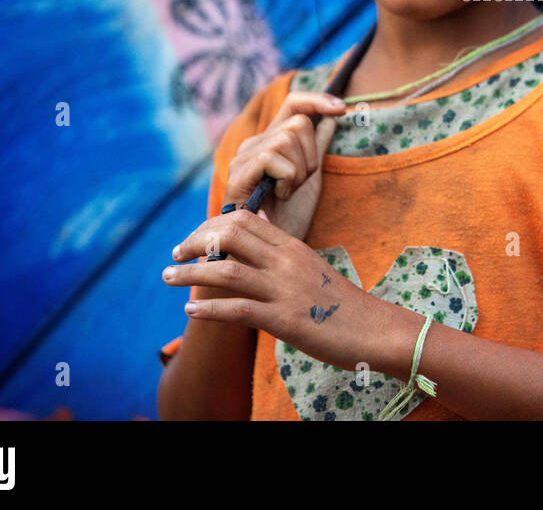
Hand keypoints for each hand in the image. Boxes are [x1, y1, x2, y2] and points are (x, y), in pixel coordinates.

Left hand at [164, 208, 389, 370]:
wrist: (373, 329)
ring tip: (169, 279)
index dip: (210, 225)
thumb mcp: (310, 262)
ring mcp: (284, 289)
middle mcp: (286, 261)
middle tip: (174, 255)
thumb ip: (280, 242)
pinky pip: (239, 310)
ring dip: (190, 275)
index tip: (192, 239)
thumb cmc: (339, 300)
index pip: (244, 218)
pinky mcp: (284, 319)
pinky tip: (191, 311)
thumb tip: (258, 214)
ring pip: (226, 271)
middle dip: (194, 243)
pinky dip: (210, 309)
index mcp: (291, 245)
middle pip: (230, 235)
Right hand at [223, 90, 345, 240]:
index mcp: (271, 142)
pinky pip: (272, 158)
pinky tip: (280, 197)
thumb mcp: (311, 179)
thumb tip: (331, 119)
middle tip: (299, 184)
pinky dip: (286, 178)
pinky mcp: (237, 173)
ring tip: (288, 193)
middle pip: (298, 124)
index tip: (342, 109)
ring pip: (287, 139)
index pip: (294, 104)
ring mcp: (243, 157)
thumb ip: (317, 148)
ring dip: (299, 170)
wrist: (269, 254)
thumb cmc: (289, 219)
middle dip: (311, 157)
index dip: (317, 100)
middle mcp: (253, 144)